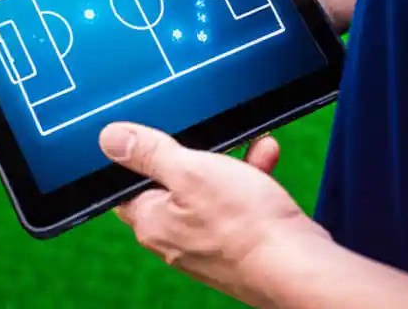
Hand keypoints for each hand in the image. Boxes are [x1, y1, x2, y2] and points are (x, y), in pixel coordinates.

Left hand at [101, 124, 331, 303]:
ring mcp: (208, 247)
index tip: (156, 139)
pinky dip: (250, 182)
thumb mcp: (190, 170)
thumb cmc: (245, 224)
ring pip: (211, 192)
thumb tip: (109, 139)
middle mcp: (174, 240)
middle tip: (214, 140)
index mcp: (151, 223)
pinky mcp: (238, 249)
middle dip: (199, 156)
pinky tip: (266, 161)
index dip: (138, 160)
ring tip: (253, 147)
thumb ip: (148, 153)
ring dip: (232, 165)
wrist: (299, 268)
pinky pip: (237, 208)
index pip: (126, 188)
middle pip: (175, 185)